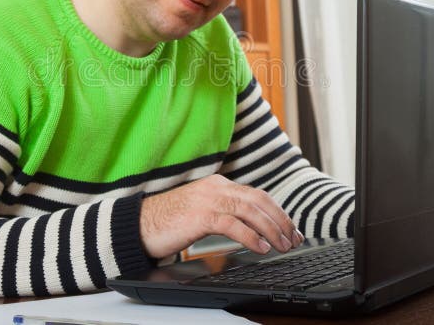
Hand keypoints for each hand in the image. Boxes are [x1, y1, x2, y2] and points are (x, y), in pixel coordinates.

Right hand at [139, 174, 304, 258]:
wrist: (139, 223)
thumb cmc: (169, 221)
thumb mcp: (202, 211)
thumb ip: (225, 212)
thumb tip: (251, 228)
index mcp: (218, 184)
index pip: (257, 194)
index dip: (277, 211)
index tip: (290, 228)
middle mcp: (216, 188)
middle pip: (259, 200)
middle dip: (281, 220)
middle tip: (294, 238)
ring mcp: (209, 200)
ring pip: (251, 211)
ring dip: (272, 229)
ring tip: (283, 245)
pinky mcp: (201, 215)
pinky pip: (233, 225)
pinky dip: (252, 237)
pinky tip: (261, 248)